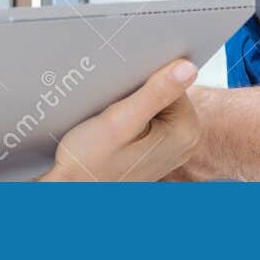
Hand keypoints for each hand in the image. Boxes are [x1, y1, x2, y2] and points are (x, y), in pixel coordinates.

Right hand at [40, 59, 200, 181]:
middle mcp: (187, 141)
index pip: (173, 80)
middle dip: (140, 94)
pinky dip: (132, 119)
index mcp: (185, 131)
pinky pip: (151, 120)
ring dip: (134, 106)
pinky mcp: (161, 151)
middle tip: (116, 113)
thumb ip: (155, 93)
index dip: (144, 82)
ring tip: (114, 125)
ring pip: (156, 104)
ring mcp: (175, 148)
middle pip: (167, 92)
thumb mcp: (119, 121)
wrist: (72, 192)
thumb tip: (187, 67)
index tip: (124, 98)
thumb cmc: (90, 163)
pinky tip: (116, 132)